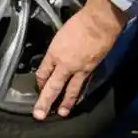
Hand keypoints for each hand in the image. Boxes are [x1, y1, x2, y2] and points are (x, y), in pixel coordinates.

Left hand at [33, 0, 126, 119]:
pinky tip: (78, 99)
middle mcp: (64, 64)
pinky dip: (80, 94)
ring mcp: (78, 69)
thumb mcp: (60, 34)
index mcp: (54, 53)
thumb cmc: (79, 23)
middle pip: (52, 86)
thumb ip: (57, 49)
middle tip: (39, 114)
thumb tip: (55, 58)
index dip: (40, 80)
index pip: (43, 72)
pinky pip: (83, 85)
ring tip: (61, 114)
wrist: (99, 22)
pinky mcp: (91, 70)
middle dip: (44, 102)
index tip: (39, 85)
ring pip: (70, 90)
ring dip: (65, 103)